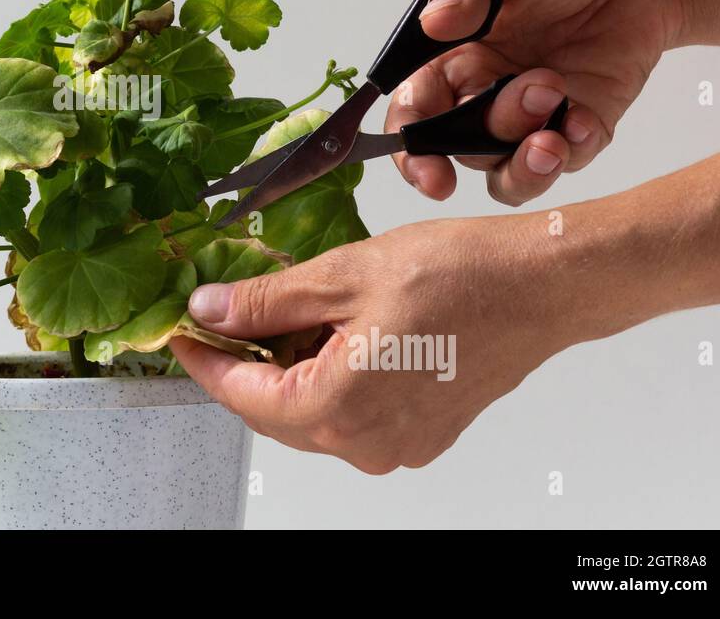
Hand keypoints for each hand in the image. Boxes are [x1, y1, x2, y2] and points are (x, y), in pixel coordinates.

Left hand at [170, 214, 582, 473]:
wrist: (541, 285)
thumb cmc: (457, 275)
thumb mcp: (340, 275)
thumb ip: (266, 302)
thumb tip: (211, 311)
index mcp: (339, 409)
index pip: (241, 395)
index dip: (203, 359)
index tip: (178, 330)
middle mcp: (366, 444)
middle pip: (273, 410)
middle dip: (244, 361)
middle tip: (224, 311)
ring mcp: (397, 445)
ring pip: (312, 412)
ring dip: (287, 366)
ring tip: (281, 310)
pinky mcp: (420, 432)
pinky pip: (350, 411)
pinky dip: (326, 375)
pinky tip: (327, 329)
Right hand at [394, 0, 687, 204]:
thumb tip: (433, 22)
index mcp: (450, 55)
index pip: (414, 112)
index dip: (412, 150)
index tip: (432, 174)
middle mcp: (482, 91)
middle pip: (460, 147)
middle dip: (487, 138)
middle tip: (535, 90)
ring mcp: (532, 112)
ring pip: (507, 171)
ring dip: (524, 164)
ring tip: (552, 136)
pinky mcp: (583, 122)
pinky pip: (568, 158)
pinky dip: (572, 149)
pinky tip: (584, 118)